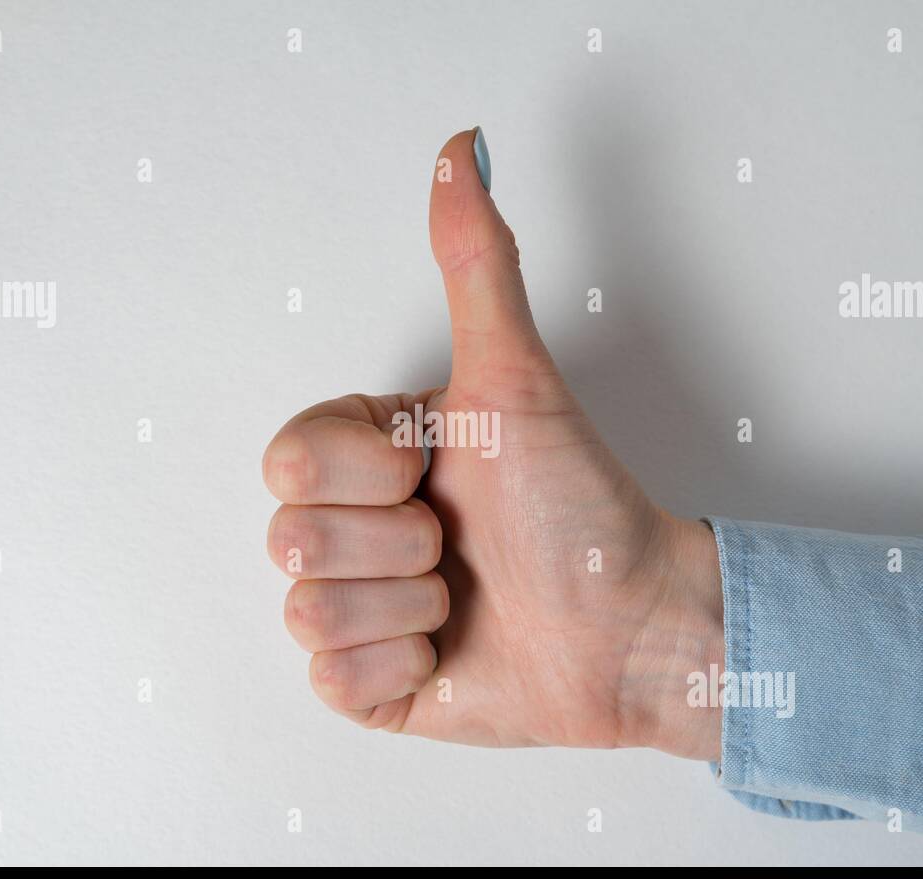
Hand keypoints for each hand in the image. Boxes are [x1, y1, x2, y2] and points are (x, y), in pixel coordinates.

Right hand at [263, 129, 724, 759]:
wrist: (634, 627)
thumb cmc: (583, 506)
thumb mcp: (516, 381)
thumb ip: (474, 265)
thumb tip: (461, 150)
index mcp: (366, 457)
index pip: (289, 460)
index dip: (371, 472)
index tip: (438, 470)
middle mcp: (352, 528)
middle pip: (291, 538)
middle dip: (399, 541)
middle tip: (460, 538)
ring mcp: (357, 608)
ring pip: (309, 611)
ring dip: (410, 604)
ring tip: (464, 593)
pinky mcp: (368, 684)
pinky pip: (331, 681)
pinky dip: (405, 667)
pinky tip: (453, 648)